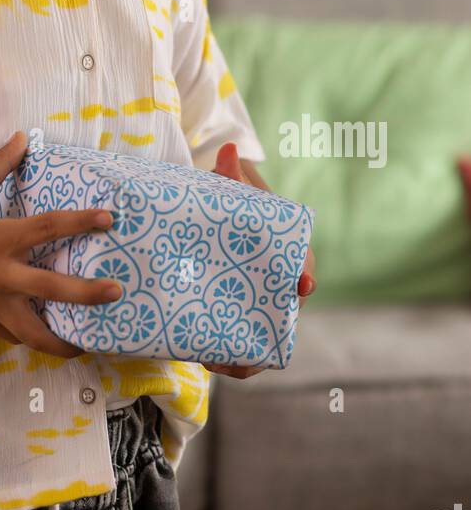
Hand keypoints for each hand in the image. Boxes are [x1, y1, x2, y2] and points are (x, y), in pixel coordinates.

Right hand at [0, 131, 121, 358]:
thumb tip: (22, 136)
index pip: (48, 228)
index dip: (80, 222)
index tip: (108, 219)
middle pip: (52, 289)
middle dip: (88, 294)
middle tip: (117, 293)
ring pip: (32, 332)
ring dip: (62, 342)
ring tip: (88, 346)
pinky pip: (11, 336)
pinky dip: (32, 340)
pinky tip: (50, 342)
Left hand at [199, 141, 316, 380]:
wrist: (218, 229)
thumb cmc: (233, 210)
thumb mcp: (232, 193)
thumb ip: (230, 177)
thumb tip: (230, 150)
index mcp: (285, 254)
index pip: (302, 267)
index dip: (302, 276)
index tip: (301, 284)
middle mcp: (278, 286)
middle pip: (284, 314)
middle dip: (272, 331)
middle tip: (252, 341)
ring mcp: (260, 307)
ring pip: (265, 339)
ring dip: (248, 355)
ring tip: (216, 358)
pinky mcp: (240, 323)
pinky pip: (244, 350)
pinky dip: (231, 359)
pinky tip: (206, 358)